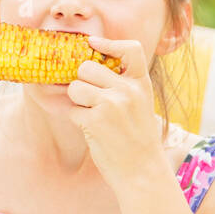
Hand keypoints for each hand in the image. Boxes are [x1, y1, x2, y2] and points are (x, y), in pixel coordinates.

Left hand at [66, 36, 165, 186]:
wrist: (142, 171)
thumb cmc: (137, 138)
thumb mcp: (139, 104)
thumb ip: (123, 85)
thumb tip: (87, 66)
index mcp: (141, 83)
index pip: (131, 48)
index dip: (108, 43)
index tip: (92, 43)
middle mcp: (127, 90)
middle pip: (87, 67)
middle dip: (82, 82)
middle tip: (91, 100)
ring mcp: (111, 104)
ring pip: (75, 87)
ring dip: (76, 101)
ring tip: (92, 115)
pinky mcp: (95, 121)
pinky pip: (72, 110)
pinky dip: (76, 120)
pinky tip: (92, 130)